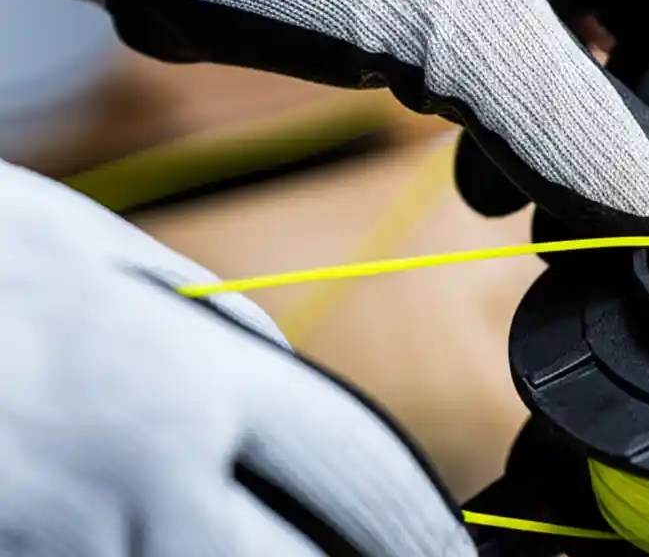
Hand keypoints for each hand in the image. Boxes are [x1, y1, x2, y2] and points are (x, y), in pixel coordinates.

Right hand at [0, 160, 472, 555]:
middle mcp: (145, 470)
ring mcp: (70, 538)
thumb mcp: (95, 258)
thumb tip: (288, 390)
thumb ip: (211, 330)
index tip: (442, 549)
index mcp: (191, 374)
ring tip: (246, 543)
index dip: (417, 528)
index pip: (362, 471)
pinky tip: (153, 544)